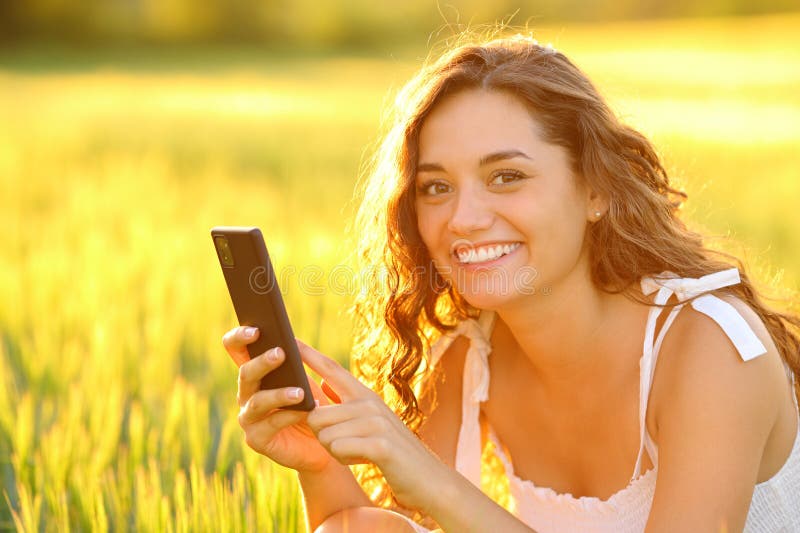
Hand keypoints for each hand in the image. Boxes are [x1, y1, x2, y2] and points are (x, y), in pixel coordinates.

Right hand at [222, 326, 331, 473]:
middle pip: (245, 373)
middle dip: (262, 362)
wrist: (322, 442)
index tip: (256, 329)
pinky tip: (305, 411)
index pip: (236, 350)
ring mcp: (248, 418)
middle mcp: (246, 394)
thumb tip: (293, 339)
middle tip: (280, 352)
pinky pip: (270, 425)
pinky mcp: (256, 440)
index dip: (239, 337)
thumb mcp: (308, 378)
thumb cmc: (314, 404)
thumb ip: (298, 361)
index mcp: (255, 374)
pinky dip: (288, 416)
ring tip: (300, 391)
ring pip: (257, 401)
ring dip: (278, 394)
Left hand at [299, 340, 445, 510]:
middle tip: (347, 445)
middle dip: (322, 436)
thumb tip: (321, 380)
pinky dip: (345, 459)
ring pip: (324, 435)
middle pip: (315, 414)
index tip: (289, 337)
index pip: (331, 368)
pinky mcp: (380, 443)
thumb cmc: (394, 453)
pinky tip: (366, 459)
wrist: (430, 480)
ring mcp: (376, 421)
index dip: (308, 354)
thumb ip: (346, 402)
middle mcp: (370, 402)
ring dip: (335, 451)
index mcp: (365, 395)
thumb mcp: (370, 422)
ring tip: (360, 452)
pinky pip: (337, 449)